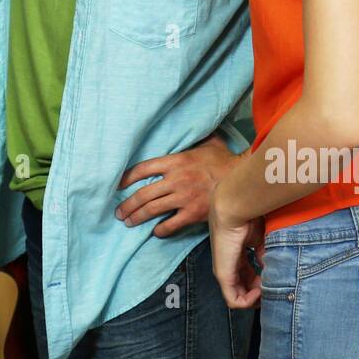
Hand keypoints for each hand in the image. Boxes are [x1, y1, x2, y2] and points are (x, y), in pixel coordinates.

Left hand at [114, 132, 235, 236]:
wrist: (242, 180)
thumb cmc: (224, 160)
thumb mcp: (208, 143)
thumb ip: (195, 139)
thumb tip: (195, 127)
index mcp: (175, 161)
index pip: (142, 169)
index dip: (126, 178)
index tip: (117, 186)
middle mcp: (175, 180)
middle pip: (143, 194)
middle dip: (128, 205)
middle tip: (119, 212)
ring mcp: (183, 198)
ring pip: (152, 210)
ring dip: (137, 217)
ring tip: (129, 222)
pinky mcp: (192, 213)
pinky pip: (170, 224)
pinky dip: (160, 230)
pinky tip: (155, 231)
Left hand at [209, 195, 262, 308]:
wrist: (234, 208)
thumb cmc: (249, 218)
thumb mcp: (263, 240)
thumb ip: (265, 256)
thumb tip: (271, 271)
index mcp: (237, 255)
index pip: (248, 277)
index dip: (263, 284)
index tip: (275, 280)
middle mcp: (228, 265)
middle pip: (244, 289)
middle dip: (260, 294)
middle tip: (272, 290)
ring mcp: (223, 271)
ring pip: (239, 298)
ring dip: (256, 299)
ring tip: (267, 290)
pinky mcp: (222, 275)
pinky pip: (234, 300)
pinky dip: (249, 302)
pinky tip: (260, 291)